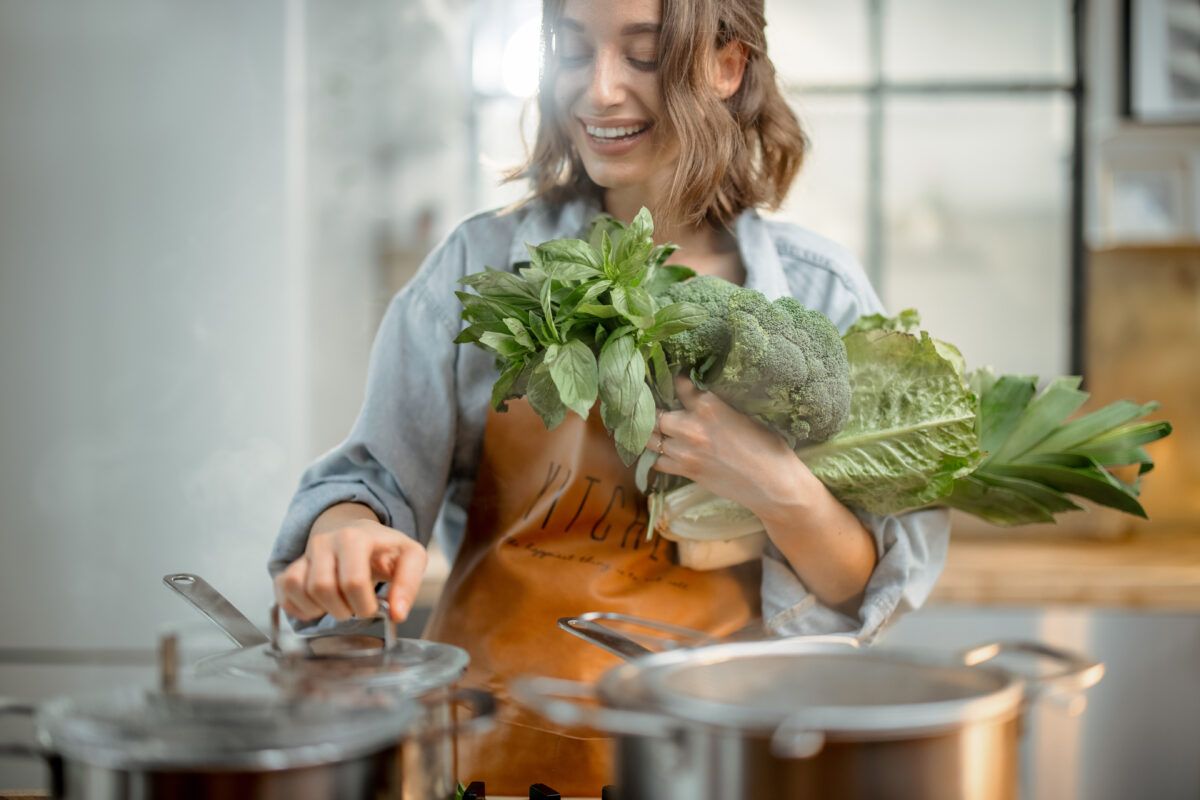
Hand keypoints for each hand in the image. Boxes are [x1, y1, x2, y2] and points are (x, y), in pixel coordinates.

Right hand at [273, 507, 427, 622]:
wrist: (360, 534)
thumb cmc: (385, 549)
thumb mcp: (410, 557)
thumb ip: (408, 584)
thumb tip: (397, 613)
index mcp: (356, 537)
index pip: (352, 581)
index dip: (364, 605)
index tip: (372, 609)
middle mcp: (325, 541)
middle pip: (322, 588)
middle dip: (342, 610)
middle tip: (355, 609)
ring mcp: (305, 553)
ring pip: (298, 589)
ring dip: (319, 609)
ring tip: (338, 605)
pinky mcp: (292, 566)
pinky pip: (282, 590)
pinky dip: (297, 607)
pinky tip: (317, 607)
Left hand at [648, 375, 816, 520]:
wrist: (773, 483)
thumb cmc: (768, 446)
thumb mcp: (743, 415)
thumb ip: (717, 408)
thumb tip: (704, 402)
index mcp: (708, 405)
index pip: (681, 385)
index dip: (679, 381)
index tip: (679, 380)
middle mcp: (690, 426)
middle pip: (656, 415)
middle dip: (657, 413)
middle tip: (662, 411)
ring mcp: (685, 451)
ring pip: (652, 440)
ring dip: (655, 435)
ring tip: (658, 432)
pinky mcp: (686, 471)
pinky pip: (659, 463)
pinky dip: (660, 458)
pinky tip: (667, 455)